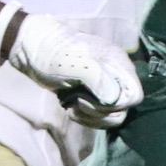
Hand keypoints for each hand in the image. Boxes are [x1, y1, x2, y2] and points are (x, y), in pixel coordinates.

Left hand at [0, 12, 142, 128]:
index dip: (116, 104)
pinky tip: (69, 106)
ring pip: (110, 115)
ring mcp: (103, 86)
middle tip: (78, 101)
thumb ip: (97, 79)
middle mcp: (115, 76)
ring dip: (90, 116)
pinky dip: (83, 116)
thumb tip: (113, 99)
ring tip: (71, 104)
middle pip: (123, 109)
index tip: (92, 96)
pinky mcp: (91, 95)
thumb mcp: (75, 64)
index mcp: (118, 64)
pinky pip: (97, 116)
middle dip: (99, 112)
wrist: (32, 49)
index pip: (134, 95)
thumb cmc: (53, 53)